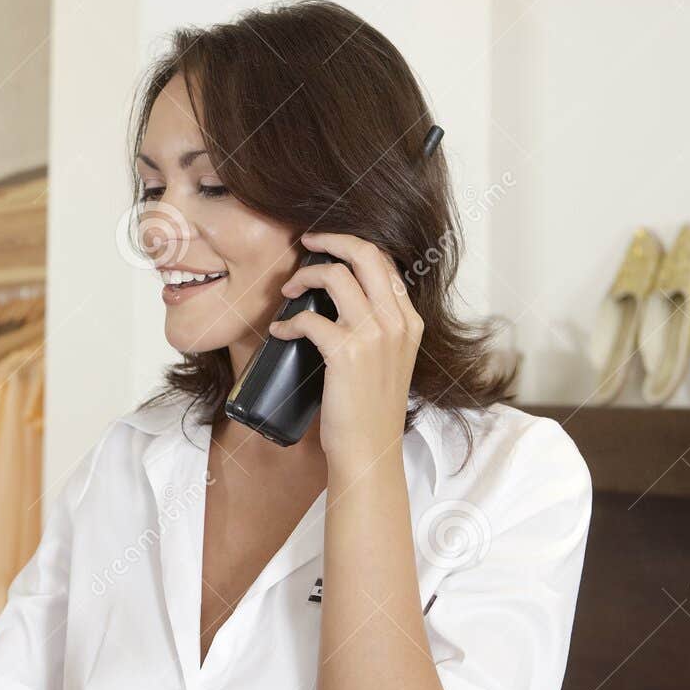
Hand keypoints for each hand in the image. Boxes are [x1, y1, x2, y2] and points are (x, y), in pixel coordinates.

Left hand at [266, 231, 421, 466]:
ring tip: (287, 292)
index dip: (352, 246)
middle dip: (331, 240)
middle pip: (365, 254)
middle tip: (307, 243)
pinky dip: (288, 322)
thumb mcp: (389, 361)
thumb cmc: (371, 410)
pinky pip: (308, 318)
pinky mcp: (346, 352)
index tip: (327, 247)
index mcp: (409, 321)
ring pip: (335, 276)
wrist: (370, 450)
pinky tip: (279, 332)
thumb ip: (378, 330)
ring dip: (303, 277)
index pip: (384, 263)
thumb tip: (341, 304)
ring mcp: (374, 335)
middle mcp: (396, 322)